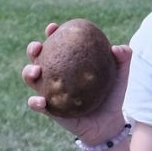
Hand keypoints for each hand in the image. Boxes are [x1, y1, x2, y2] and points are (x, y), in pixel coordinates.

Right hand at [23, 22, 130, 144]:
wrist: (110, 123)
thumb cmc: (114, 95)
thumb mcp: (121, 75)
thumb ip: (123, 58)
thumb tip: (116, 48)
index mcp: (69, 63)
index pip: (57, 44)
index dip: (52, 33)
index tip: (53, 27)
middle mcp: (56, 75)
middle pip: (37, 58)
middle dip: (33, 49)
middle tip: (38, 47)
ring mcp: (50, 91)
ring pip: (31, 79)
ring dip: (28, 72)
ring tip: (36, 71)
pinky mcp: (49, 110)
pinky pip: (36, 105)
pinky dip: (35, 102)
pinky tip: (41, 100)